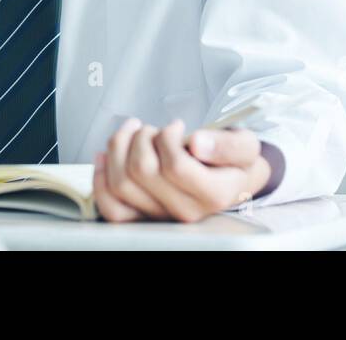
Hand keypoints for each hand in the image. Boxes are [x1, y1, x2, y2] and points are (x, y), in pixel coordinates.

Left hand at [92, 117, 271, 222]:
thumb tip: (197, 144)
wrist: (231, 180)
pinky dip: (101, 177)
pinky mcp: (142, 217)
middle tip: (153, 129)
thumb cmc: (234, 160)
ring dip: (120, 148)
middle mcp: (186, 212)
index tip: (176, 126)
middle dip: (142, 137)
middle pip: (142, 171)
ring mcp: (161, 217)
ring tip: (135, 135)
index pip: (175, 166)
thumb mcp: (244, 145)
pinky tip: (106, 155)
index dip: (168, 138)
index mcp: (214, 194)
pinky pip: (111, 207)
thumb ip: (227, 144)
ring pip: (122, 184)